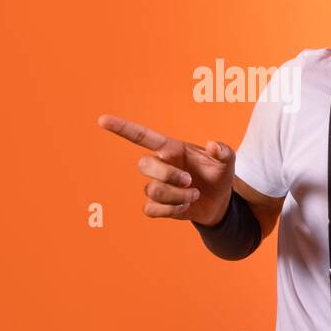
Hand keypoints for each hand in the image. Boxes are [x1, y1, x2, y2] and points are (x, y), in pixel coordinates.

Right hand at [97, 113, 235, 225]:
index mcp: (171, 148)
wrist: (220, 201)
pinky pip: (150, 209)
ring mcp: (156, 186)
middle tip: (190, 181)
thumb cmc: (219, 175)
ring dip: (177, 196)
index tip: (102, 120)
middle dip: (168, 175)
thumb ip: (224, 150)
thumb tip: (213, 145)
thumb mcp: (228, 161)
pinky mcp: (158, 206)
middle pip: (143, 164)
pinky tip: (184, 207)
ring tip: (194, 195)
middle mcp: (160, 165)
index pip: (141, 136)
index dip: (122, 128)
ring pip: (152, 190)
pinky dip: (170, 210)